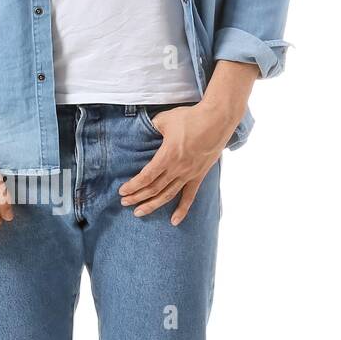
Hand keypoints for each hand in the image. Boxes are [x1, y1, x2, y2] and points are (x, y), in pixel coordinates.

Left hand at [119, 101, 235, 224]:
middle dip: (137, 197)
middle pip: (154, 188)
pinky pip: (190, 196)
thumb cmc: (190, 118)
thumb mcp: (164, 120)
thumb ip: (152, 127)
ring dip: (153, 205)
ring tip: (139, 212)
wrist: (218, 120)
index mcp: (167, 156)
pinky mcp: (199, 175)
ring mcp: (190, 174)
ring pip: (168, 195)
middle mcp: (178, 169)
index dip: (133, 186)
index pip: (146, 176)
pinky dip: (182, 209)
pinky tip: (174, 221)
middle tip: (124, 203)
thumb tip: (145, 130)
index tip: (122, 192)